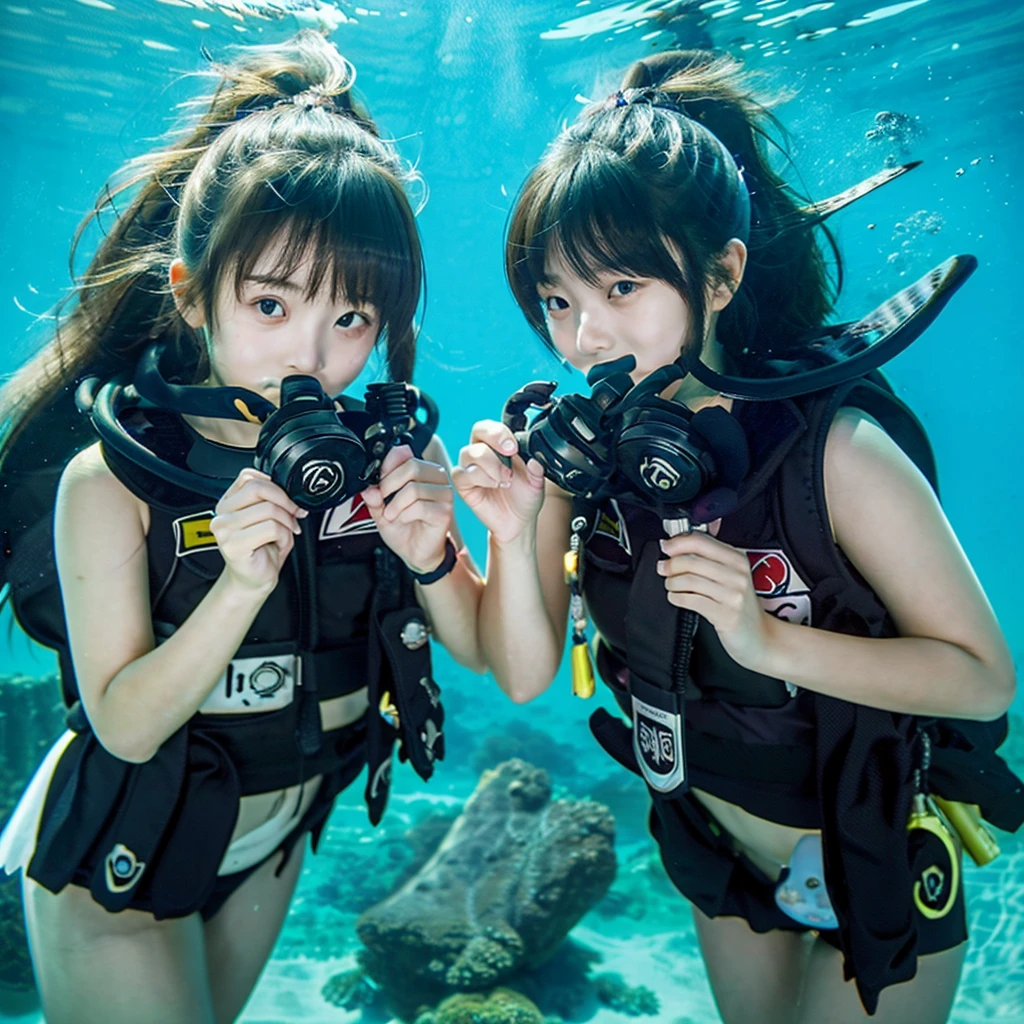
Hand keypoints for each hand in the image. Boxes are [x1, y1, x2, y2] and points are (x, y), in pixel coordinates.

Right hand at [211, 468, 305, 592]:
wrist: (254, 580)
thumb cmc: (263, 550)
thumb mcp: (270, 517)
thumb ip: (273, 500)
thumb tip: (292, 491)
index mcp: (228, 502)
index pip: (249, 477)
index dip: (275, 485)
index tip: (288, 499)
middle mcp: (222, 513)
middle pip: (258, 488)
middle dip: (284, 500)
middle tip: (294, 514)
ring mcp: (225, 529)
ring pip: (268, 509)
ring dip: (286, 521)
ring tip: (285, 532)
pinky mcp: (233, 545)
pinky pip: (270, 528)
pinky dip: (283, 535)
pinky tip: (278, 544)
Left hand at [362, 445, 454, 574]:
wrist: (416, 553)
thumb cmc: (405, 529)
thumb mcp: (381, 510)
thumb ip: (375, 498)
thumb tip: (370, 488)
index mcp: (423, 471)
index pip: (404, 454)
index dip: (387, 466)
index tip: (378, 482)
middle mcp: (437, 479)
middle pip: (412, 466)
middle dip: (389, 484)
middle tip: (383, 499)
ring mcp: (444, 494)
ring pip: (414, 488)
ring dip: (396, 504)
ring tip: (392, 515)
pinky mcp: (445, 512)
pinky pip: (420, 506)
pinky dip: (405, 515)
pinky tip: (404, 520)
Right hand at [451, 420, 545, 544]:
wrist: (518, 522)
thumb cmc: (524, 498)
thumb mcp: (537, 483)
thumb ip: (537, 470)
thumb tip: (535, 461)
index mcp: (499, 446)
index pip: (493, 427)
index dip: (501, 432)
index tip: (514, 447)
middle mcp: (483, 452)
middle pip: (478, 431)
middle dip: (494, 438)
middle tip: (510, 453)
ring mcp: (471, 467)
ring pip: (469, 452)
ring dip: (491, 464)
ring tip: (506, 479)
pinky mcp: (464, 484)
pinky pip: (461, 474)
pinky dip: (480, 478)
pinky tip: (493, 485)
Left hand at [657, 531, 774, 672]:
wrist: (760, 636)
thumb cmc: (739, 605)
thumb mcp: (730, 575)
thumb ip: (709, 558)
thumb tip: (677, 543)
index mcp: (738, 558)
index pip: (702, 541)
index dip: (678, 543)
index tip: (666, 547)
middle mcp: (738, 574)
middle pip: (693, 560)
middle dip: (671, 564)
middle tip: (663, 568)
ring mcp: (733, 595)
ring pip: (689, 580)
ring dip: (672, 582)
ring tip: (671, 585)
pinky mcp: (726, 614)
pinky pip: (691, 600)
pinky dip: (677, 597)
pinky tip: (676, 597)